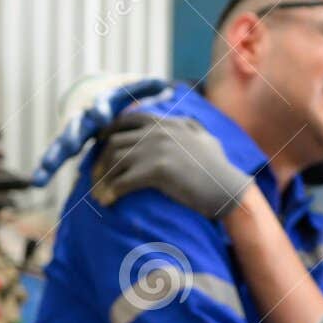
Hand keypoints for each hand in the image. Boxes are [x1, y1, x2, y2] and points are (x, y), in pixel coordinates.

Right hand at [29, 78, 171, 186]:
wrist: (91, 95)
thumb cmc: (116, 97)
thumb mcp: (129, 90)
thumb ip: (145, 88)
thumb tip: (165, 85)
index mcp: (98, 104)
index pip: (100, 106)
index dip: (101, 110)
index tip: (103, 116)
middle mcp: (80, 117)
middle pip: (75, 126)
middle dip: (72, 135)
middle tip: (70, 145)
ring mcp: (69, 132)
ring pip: (58, 145)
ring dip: (51, 158)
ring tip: (43, 172)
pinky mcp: (63, 145)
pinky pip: (52, 158)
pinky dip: (44, 169)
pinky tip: (36, 182)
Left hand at [90, 112, 254, 219]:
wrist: (228, 187)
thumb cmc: (218, 167)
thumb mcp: (202, 137)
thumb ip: (187, 126)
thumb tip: (183, 121)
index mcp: (164, 122)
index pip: (125, 121)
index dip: (106, 135)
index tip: (98, 150)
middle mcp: (158, 131)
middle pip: (113, 143)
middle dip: (100, 163)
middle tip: (94, 181)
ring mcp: (157, 149)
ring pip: (114, 161)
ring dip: (101, 180)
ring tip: (98, 195)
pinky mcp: (158, 170)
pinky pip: (123, 180)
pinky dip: (111, 192)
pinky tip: (108, 202)